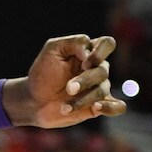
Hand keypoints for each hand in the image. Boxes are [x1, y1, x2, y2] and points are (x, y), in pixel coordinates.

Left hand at [3, 35, 126, 129]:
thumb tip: (89, 52)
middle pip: (103, 71)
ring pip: (103, 90)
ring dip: (84, 98)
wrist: (34, 100)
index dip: (100, 52)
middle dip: (85, 81)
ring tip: (64, 107)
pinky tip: (97, 107)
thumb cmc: (43, 73)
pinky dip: (111, 107)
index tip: (84, 62)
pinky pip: (117, 107)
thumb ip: (73, 43)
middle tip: (68, 88)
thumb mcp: (53, 49)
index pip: (107, 44)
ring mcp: (98, 88)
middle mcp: (97, 69)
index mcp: (88, 52)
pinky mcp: (98, 107)